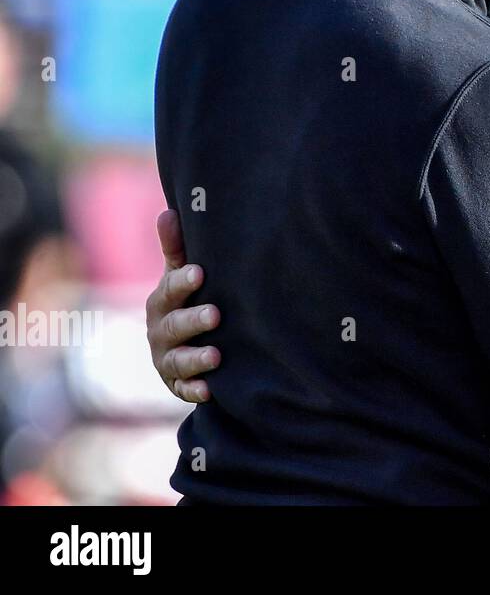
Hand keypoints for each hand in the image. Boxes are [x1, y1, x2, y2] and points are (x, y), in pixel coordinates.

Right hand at [145, 210, 221, 402]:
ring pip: (178, 360)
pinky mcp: (177, 384)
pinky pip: (183, 390)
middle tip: (216, 314)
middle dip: (193, 320)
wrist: (186, 344)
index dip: (182, 281)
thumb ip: (176, 249)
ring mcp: (166, 359)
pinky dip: (195, 390)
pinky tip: (210, 389)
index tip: (200, 273)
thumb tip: (168, 212)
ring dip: (196, 358)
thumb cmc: (187, 300)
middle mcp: (160, 331)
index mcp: (161, 302)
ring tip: (217, 356)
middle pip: (174, 326)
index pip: (169, 290)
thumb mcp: (182, 275)